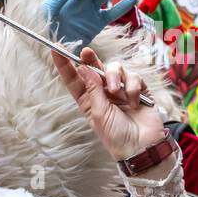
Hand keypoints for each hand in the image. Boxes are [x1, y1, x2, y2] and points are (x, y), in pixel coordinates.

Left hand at [51, 46, 166, 162]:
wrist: (141, 145)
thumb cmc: (116, 134)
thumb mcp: (98, 112)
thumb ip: (92, 89)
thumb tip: (83, 68)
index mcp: (88, 100)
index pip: (74, 79)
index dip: (65, 65)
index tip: (56, 50)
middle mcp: (103, 92)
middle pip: (94, 68)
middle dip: (90, 58)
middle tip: (85, 52)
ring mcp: (121, 90)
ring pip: (115, 69)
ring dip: (115, 77)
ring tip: (116, 91)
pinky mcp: (138, 89)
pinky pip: (134, 77)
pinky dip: (133, 87)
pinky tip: (134, 102)